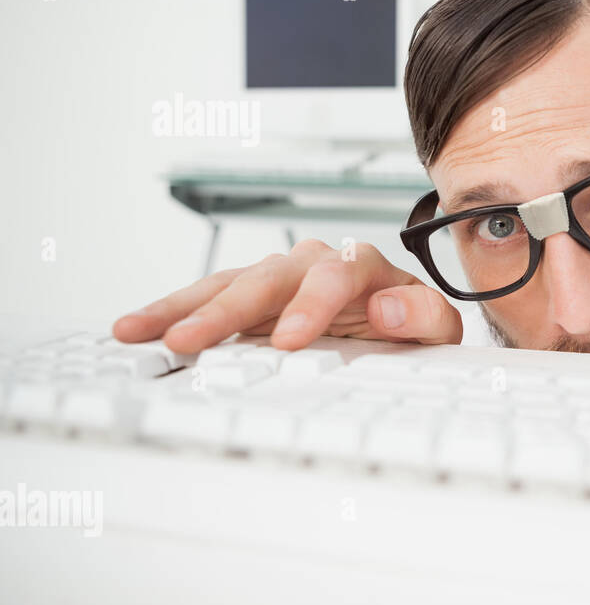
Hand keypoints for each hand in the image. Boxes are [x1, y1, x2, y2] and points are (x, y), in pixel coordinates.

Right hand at [112, 239, 462, 352]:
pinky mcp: (247, 301)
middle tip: (190, 338)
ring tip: (140, 329)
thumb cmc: (412, 329)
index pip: (334, 276)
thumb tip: (387, 307)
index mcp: (362, 268)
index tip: (288, 340)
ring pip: (226, 284)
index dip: (310, 306)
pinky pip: (206, 300)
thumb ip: (423, 316)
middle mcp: (313, 265)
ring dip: (182, 308)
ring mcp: (276, 281)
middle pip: (266, 278)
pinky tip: (137, 328)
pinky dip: (172, 314)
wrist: (400, 331)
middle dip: (225, 309)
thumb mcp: (436, 331)